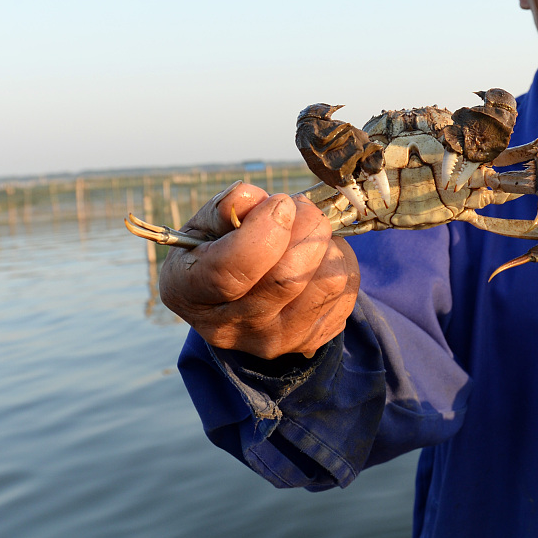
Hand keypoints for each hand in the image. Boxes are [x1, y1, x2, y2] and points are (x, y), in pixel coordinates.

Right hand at [158, 182, 360, 358]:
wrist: (240, 298)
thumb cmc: (220, 250)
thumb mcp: (208, 224)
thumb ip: (228, 206)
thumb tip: (258, 198)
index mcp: (191, 291)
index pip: (230, 271)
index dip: (264, 230)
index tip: (280, 202)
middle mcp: (230, 327)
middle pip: (287, 278)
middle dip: (306, 226)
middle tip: (300, 206)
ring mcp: (274, 340)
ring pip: (327, 281)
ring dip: (326, 243)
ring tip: (307, 232)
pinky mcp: (311, 340)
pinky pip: (346, 289)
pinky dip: (339, 261)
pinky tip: (316, 257)